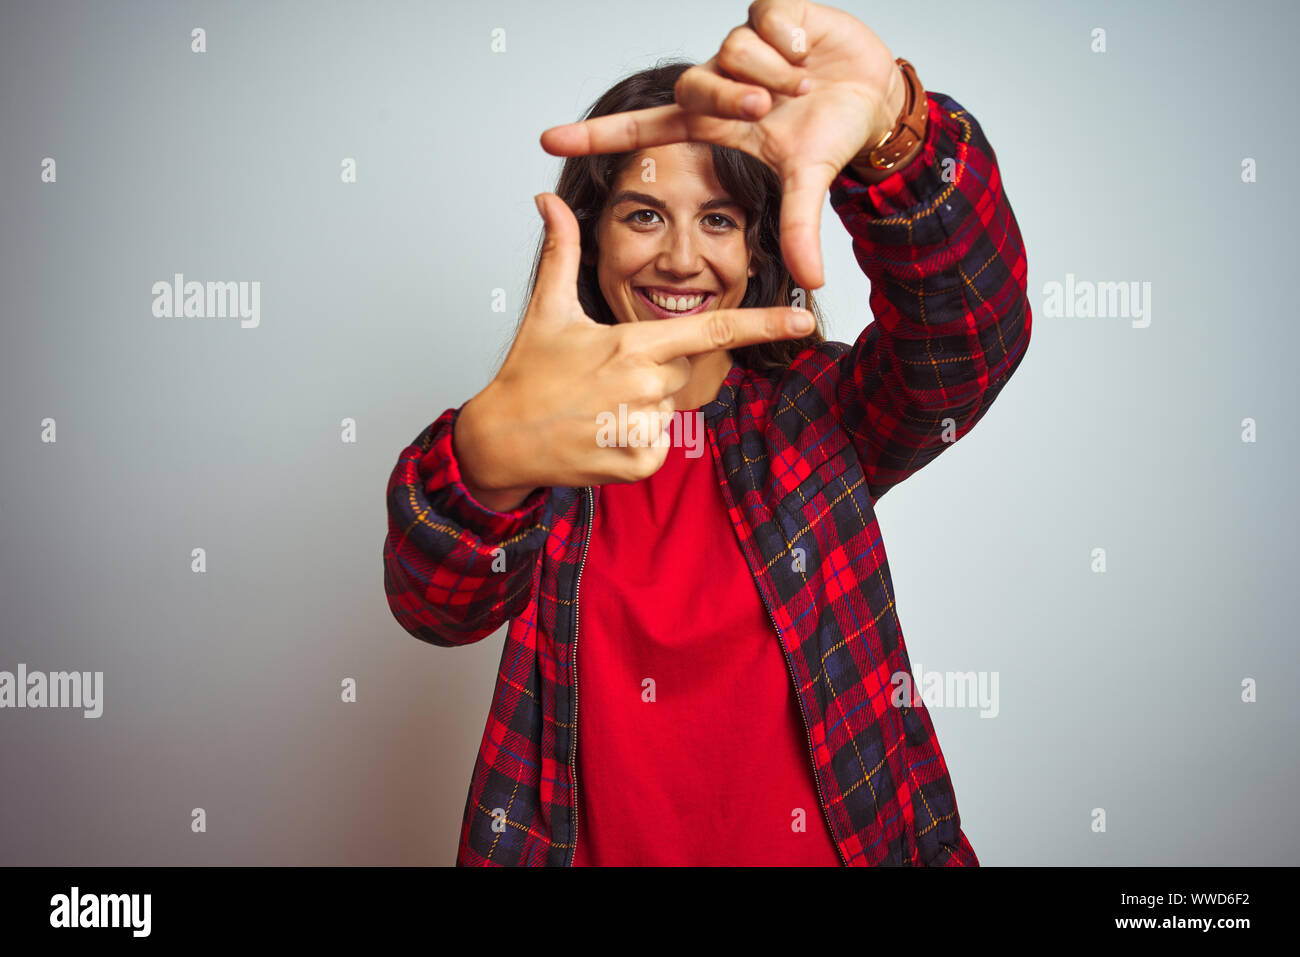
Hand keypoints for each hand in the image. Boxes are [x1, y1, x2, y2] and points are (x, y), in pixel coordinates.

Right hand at [453, 192, 814, 506]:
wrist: (500, 440)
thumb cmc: (527, 374)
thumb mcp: (547, 309)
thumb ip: (561, 251)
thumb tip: (547, 200)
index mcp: (634, 344)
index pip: (712, 329)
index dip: (763, 324)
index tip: (805, 320)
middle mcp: (645, 385)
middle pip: (681, 371)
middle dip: (652, 373)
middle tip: (603, 379)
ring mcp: (644, 427)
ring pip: (669, 411)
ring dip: (641, 410)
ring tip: (596, 409)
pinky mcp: (640, 463)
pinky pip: (659, 447)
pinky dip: (636, 444)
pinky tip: (599, 436)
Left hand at [538, 0, 907, 289]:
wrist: (872, 95)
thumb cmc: (827, 135)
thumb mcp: (808, 182)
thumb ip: (800, 228)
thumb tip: (812, 284)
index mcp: (712, 124)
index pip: (643, 130)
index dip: (598, 136)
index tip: (549, 143)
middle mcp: (717, 83)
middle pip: (694, 84)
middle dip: (731, 95)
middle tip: (769, 106)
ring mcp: (740, 47)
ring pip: (733, 50)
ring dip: (773, 71)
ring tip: (803, 84)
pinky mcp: (768, 11)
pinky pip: (765, 18)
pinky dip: (791, 37)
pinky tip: (807, 52)